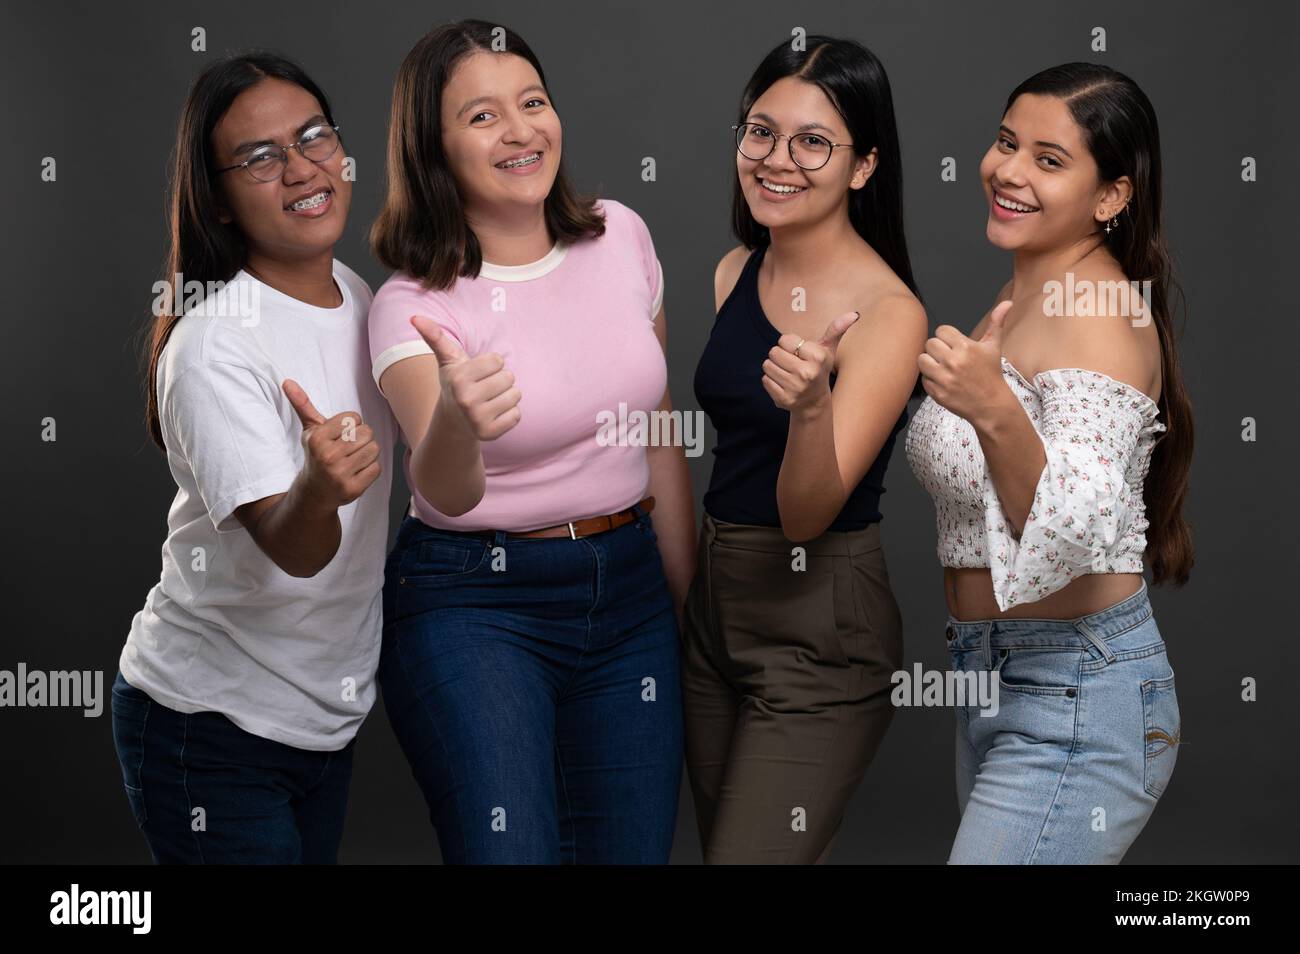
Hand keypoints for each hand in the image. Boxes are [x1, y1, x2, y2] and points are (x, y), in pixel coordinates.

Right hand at [282, 379, 381, 510]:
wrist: (315, 491)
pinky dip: (370, 469)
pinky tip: (356, 472)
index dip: (351, 425)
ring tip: (353, 459)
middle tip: (348, 448)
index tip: (340, 435)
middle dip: (361, 438)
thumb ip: (303, 405)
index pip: (354, 418)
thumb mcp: (310, 430)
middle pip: (367, 432)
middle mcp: (327, 456)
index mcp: (318, 438)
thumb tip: (287, 381)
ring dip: (368, 453)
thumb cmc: (317, 454)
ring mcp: (340, 474)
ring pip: (374, 449)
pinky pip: (376, 468)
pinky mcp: (353, 489)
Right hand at [411, 315, 520, 440]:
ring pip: (516, 395)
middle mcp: (467, 400)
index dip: (491, 364)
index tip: (477, 373)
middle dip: (499, 379)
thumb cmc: (455, 382)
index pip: (498, 360)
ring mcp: (477, 419)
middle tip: (483, 388)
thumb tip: (415, 316)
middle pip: (509, 377)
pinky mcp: (490, 434)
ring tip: (489, 400)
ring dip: (506, 396)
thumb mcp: (447, 360)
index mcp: (458, 378)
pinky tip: (493, 415)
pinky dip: (509, 414)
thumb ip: (434, 336)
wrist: (453, 421)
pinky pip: (517, 415)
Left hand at [761, 310, 859, 415]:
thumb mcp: (828, 349)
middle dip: (780, 356)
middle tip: (792, 364)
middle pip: (774, 352)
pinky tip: (783, 384)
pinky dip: (771, 381)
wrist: (814, 401)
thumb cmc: (819, 369)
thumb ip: (836, 330)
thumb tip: (854, 314)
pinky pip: (765, 380)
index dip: (789, 344)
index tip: (799, 353)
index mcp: (817, 357)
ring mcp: (795, 388)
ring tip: (787, 373)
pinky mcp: (783, 399)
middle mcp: (807, 373)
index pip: (785, 339)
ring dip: (774, 367)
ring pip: (767, 365)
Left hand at [917, 300, 1012, 424]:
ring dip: (930, 363)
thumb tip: (1007, 303)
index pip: (941, 330)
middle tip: (949, 357)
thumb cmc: (991, 374)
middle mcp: (953, 361)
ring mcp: (944, 378)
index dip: (947, 337)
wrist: (991, 404)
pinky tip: (944, 382)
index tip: (954, 345)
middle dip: (938, 350)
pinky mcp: (937, 393)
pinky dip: (931, 380)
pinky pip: (924, 379)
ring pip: (922, 360)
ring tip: (944, 368)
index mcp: (965, 347)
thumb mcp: (994, 347)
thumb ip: (996, 323)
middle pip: (930, 344)